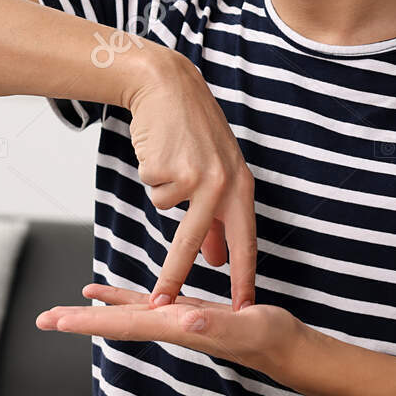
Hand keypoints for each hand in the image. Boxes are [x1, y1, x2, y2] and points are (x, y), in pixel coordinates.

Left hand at [35, 282, 302, 374]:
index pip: (122, 325)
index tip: (56, 322)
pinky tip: (104, 292)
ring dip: (92, 312)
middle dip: (77, 321)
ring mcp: (173, 321)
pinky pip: (142, 303)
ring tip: (63, 309)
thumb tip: (186, 322)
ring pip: (123, 314)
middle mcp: (168, 327)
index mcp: (175, 328)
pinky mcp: (182, 311)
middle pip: (113, 324)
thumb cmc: (269, 338)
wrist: (285, 346)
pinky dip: (120, 296)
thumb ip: (217, 327)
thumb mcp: (245, 327)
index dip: (87, 322)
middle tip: (42, 319)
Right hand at [125, 53, 256, 310]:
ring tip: (172, 157)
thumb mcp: (217, 172)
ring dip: (163, 189)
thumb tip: (215, 260)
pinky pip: (152, 190)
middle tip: (164, 305)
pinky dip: (151, 174)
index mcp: (242, 187)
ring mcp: (194, 177)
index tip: (243, 309)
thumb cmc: (193, 132)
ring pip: (166, 211)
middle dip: (175, 276)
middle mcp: (222, 184)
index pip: (244, 241)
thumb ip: (218, 217)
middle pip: (195, 242)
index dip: (242, 277)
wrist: (167, 87)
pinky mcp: (166, 168)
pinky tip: (161, 149)